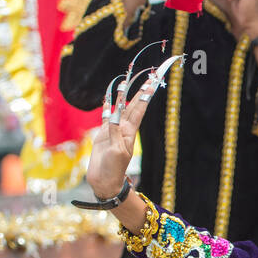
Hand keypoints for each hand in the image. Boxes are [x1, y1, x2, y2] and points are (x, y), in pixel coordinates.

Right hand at [85, 74, 156, 199]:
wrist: (105, 182)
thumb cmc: (113, 170)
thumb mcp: (116, 152)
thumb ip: (115, 133)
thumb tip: (115, 116)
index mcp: (130, 131)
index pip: (140, 107)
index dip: (146, 94)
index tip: (154, 80)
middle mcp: (124, 127)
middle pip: (134, 104)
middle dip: (142, 89)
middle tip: (151, 74)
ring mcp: (114, 130)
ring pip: (120, 107)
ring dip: (124, 94)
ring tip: (126, 79)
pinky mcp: (103, 134)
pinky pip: (106, 116)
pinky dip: (107, 105)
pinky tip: (108, 97)